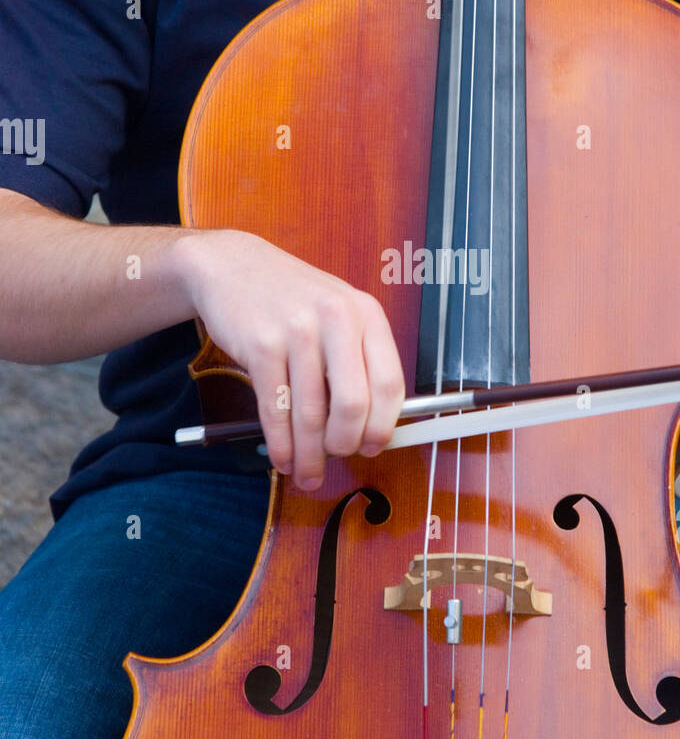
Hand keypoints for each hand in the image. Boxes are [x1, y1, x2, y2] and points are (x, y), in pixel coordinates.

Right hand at [175, 230, 404, 490]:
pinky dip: (280, 443)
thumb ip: (357, 358)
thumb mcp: (337, 313)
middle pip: (353, 405)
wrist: (231, 265)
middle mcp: (337, 319)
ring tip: (306, 472)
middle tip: (336, 458)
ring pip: (310, 414)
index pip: (390, 383)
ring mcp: (298, 331)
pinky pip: (276, 409)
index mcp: (366, 314)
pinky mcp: (261, 345)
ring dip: (309, 455)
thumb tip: (369, 427)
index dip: (382, 425)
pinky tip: (282, 457)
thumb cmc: (291, 299)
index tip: (372, 447)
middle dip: (344, 444)